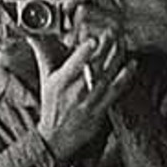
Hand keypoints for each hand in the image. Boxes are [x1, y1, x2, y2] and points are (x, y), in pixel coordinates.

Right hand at [31, 31, 135, 156]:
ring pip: (108, 73)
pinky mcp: (102, 107)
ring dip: (117, 55)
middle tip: (113, 30)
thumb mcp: (45, 80)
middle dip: (106, 45)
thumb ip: (43, 55)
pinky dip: (126, 75)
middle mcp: (77, 89)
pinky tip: (132, 63)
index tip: (92, 40)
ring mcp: (91, 99)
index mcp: (61, 81)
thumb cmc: (52, 105)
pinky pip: (117, 89)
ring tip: (122, 40)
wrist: (57, 137)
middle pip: (95, 64)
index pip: (74, 63)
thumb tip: (33, 37)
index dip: (85, 52)